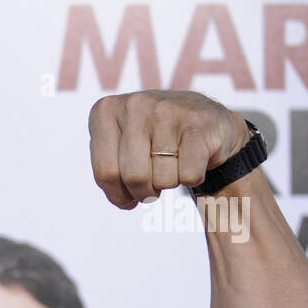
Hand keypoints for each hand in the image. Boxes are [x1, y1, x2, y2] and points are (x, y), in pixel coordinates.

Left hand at [88, 90, 249, 207]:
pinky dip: (192, 178)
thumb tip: (123, 202)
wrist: (203, 115)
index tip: (128, 193)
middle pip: (133, 177)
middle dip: (144, 192)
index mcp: (105, 110)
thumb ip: (110, 175)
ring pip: (163, 179)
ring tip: (174, 161)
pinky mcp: (199, 123)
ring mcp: (168, 111)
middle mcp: (135, 105)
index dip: (118, 194)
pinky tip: (192, 158)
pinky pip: (189, 176)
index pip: (104, 173)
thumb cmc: (153, 138)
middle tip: (153, 184)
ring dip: (169, 182)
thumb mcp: (119, 149)